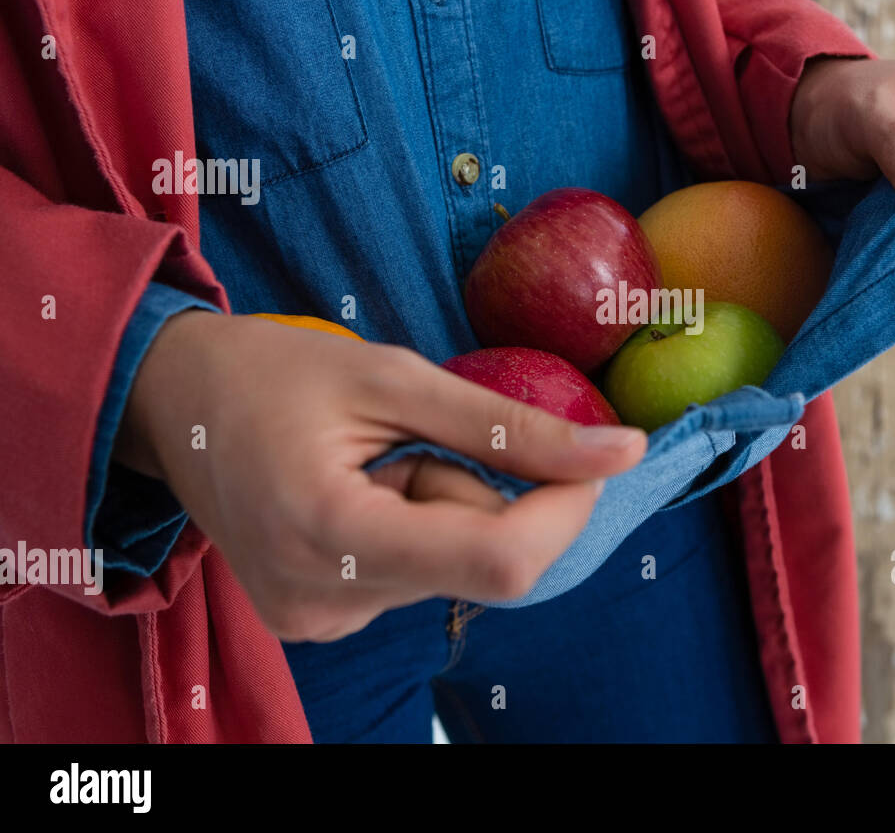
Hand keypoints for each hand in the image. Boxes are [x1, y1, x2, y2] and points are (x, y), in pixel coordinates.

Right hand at [115, 311, 645, 640]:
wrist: (171, 399)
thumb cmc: (275, 371)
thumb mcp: (399, 378)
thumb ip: (514, 426)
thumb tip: (624, 452)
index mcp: (332, 535)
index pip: (501, 560)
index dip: (564, 509)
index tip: (578, 456)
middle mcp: (323, 603)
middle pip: (483, 566)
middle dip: (481, 495)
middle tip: (415, 443)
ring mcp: (316, 622)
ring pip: (454, 571)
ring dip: (442, 509)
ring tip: (371, 465)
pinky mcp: (317, 622)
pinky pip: (418, 579)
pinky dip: (415, 531)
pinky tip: (358, 496)